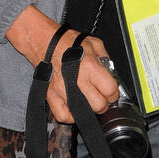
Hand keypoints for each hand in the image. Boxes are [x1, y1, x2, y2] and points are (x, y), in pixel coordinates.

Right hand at [5, 6, 118, 121]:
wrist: (45, 41)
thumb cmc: (68, 42)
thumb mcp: (94, 44)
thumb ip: (106, 61)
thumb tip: (112, 76)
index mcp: (90, 66)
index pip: (111, 90)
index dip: (114, 92)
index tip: (110, 91)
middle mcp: (76, 80)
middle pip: (99, 106)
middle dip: (103, 102)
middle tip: (100, 95)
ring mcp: (62, 90)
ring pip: (84, 113)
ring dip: (88, 108)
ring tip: (87, 99)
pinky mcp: (51, 96)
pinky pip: (64, 116)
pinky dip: (71, 115)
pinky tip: (74, 106)